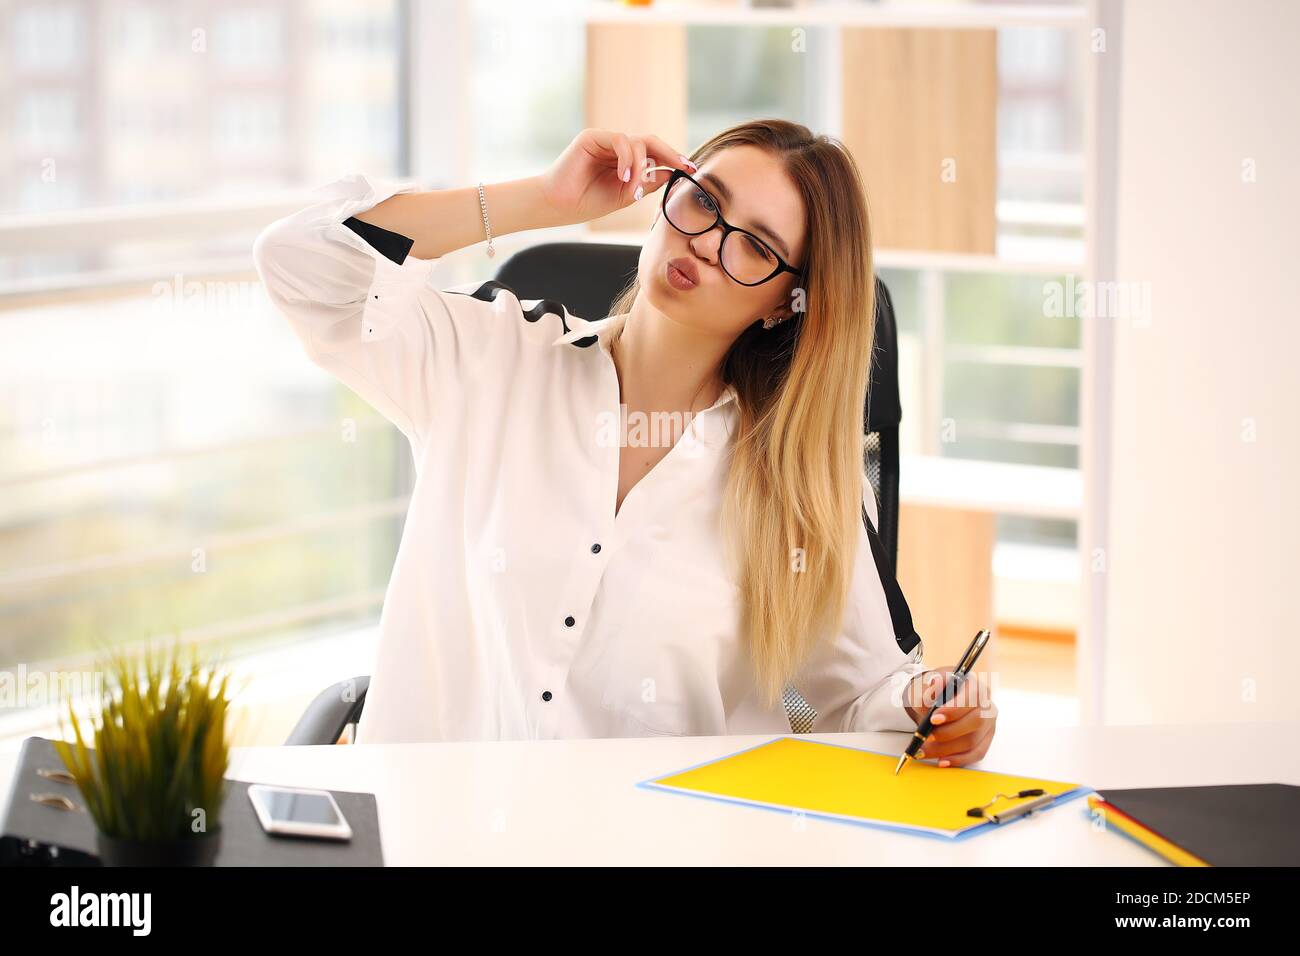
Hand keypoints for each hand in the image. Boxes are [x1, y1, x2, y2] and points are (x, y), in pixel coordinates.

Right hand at [539, 128, 697, 225]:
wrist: (559, 206)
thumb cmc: (588, 202)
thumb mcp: (625, 195)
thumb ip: (647, 183)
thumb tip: (672, 172)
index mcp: (626, 161)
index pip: (655, 154)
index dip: (673, 159)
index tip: (691, 169)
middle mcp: (617, 148)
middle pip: (651, 143)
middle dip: (670, 154)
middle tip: (684, 166)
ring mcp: (605, 141)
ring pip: (638, 143)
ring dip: (642, 167)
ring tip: (632, 188)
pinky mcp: (592, 137)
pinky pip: (621, 141)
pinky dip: (628, 159)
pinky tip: (624, 177)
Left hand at [902, 668, 996, 767]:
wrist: (939, 703)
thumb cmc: (936, 694)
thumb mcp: (928, 687)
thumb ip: (928, 689)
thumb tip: (933, 687)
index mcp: (975, 687)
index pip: (971, 698)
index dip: (953, 710)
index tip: (933, 719)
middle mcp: (987, 706)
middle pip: (975, 721)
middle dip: (948, 732)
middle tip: (927, 737)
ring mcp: (989, 725)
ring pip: (973, 741)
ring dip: (947, 749)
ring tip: (925, 750)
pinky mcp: (986, 740)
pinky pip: (975, 754)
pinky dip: (958, 760)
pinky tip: (942, 761)